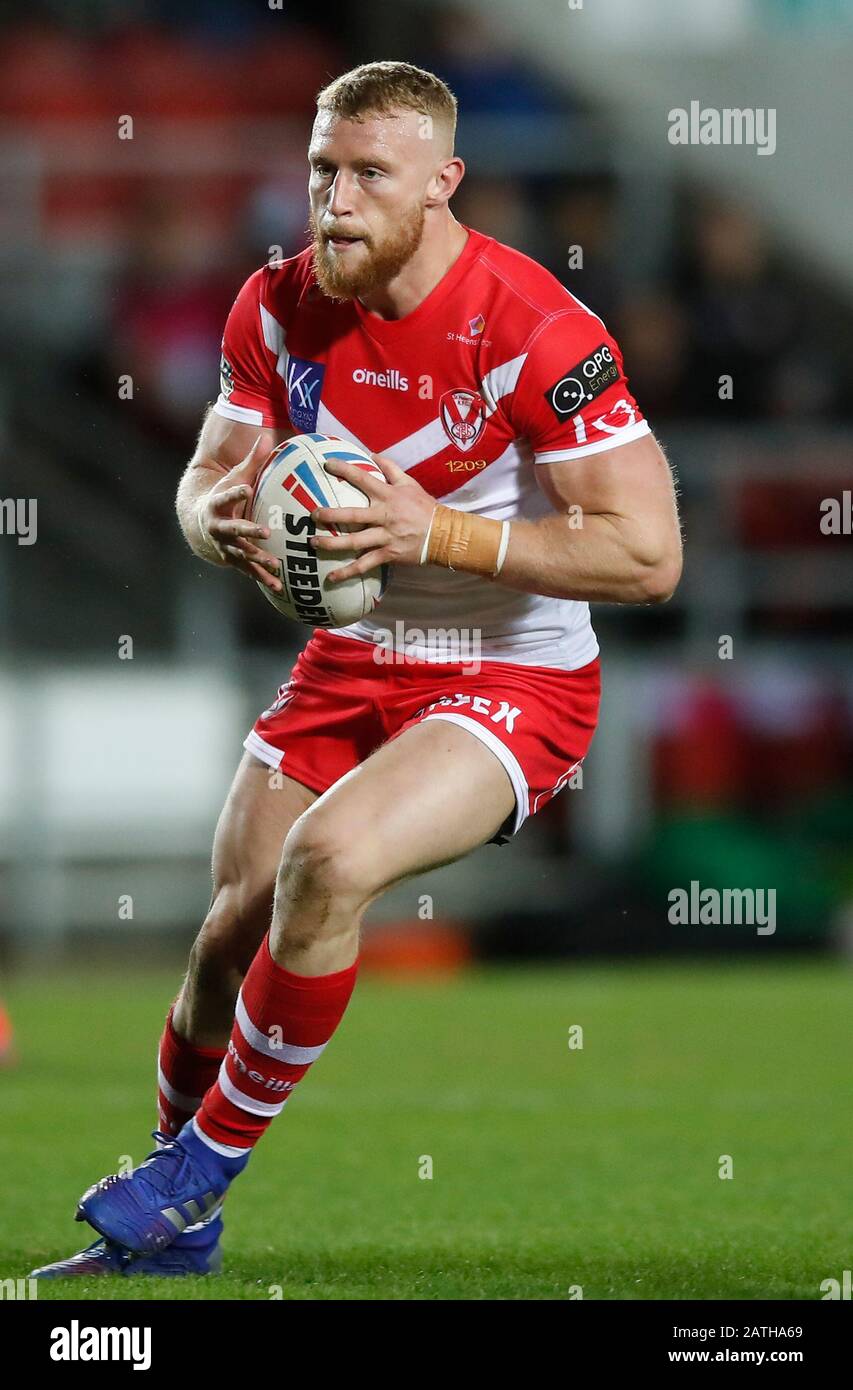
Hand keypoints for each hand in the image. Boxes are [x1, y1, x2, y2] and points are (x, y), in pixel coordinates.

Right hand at [197, 435, 282, 593]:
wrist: (199, 524)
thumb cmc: (224, 496)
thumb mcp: (234, 478)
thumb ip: (251, 461)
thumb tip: (266, 437)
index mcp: (217, 504)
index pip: (225, 497)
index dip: (235, 493)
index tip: (247, 489)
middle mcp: (219, 528)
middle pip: (233, 530)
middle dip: (248, 532)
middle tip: (264, 532)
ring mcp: (225, 546)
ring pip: (242, 553)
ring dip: (258, 559)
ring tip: (275, 563)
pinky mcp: (233, 560)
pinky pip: (249, 570)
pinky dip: (263, 578)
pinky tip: (279, 586)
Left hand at [311, 453, 435, 583]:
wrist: (444, 534)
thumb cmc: (425, 507)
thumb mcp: (410, 483)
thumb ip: (390, 468)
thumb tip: (372, 454)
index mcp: (388, 496)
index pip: (363, 479)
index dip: (344, 470)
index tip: (326, 464)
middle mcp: (384, 516)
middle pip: (353, 515)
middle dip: (331, 515)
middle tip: (313, 515)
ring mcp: (386, 537)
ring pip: (355, 542)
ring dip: (332, 544)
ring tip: (313, 543)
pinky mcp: (388, 554)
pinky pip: (365, 565)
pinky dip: (348, 572)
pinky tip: (331, 577)